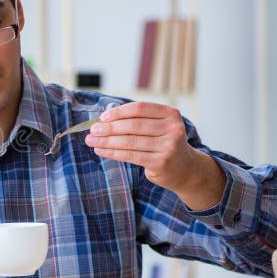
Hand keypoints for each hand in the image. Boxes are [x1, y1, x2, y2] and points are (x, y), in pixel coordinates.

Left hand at [84, 102, 224, 209]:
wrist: (185, 169)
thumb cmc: (164, 143)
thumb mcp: (158, 127)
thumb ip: (137, 120)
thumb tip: (104, 119)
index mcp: (170, 114)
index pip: (139, 108)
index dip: (119, 112)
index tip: (103, 117)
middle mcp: (172, 128)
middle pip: (133, 125)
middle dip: (109, 127)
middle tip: (93, 130)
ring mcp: (168, 146)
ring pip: (129, 141)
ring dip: (106, 141)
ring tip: (91, 140)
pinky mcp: (160, 162)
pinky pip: (130, 155)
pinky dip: (112, 152)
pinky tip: (100, 150)